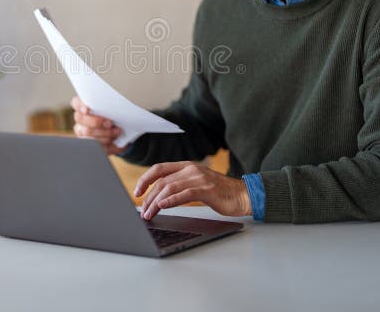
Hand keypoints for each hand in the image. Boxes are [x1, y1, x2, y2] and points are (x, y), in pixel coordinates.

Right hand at [70, 95, 123, 154]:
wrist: (121, 130)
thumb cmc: (114, 116)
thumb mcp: (113, 109)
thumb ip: (108, 108)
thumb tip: (112, 110)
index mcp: (84, 106)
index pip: (76, 103)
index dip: (80, 105)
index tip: (87, 109)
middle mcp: (80, 119)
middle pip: (80, 118)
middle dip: (95, 122)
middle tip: (109, 123)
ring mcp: (81, 132)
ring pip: (86, 132)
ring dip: (103, 133)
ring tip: (116, 132)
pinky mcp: (88, 144)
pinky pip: (93, 144)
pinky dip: (105, 143)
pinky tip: (113, 141)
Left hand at [135, 161, 251, 219]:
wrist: (243, 195)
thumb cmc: (219, 192)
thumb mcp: (196, 184)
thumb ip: (180, 186)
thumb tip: (159, 198)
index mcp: (186, 166)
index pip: (159, 168)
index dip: (145, 179)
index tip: (137, 192)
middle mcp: (191, 169)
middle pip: (162, 181)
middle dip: (149, 197)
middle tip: (143, 211)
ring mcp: (199, 178)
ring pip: (169, 187)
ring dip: (156, 202)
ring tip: (149, 214)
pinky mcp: (206, 189)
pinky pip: (184, 194)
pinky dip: (171, 200)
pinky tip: (163, 207)